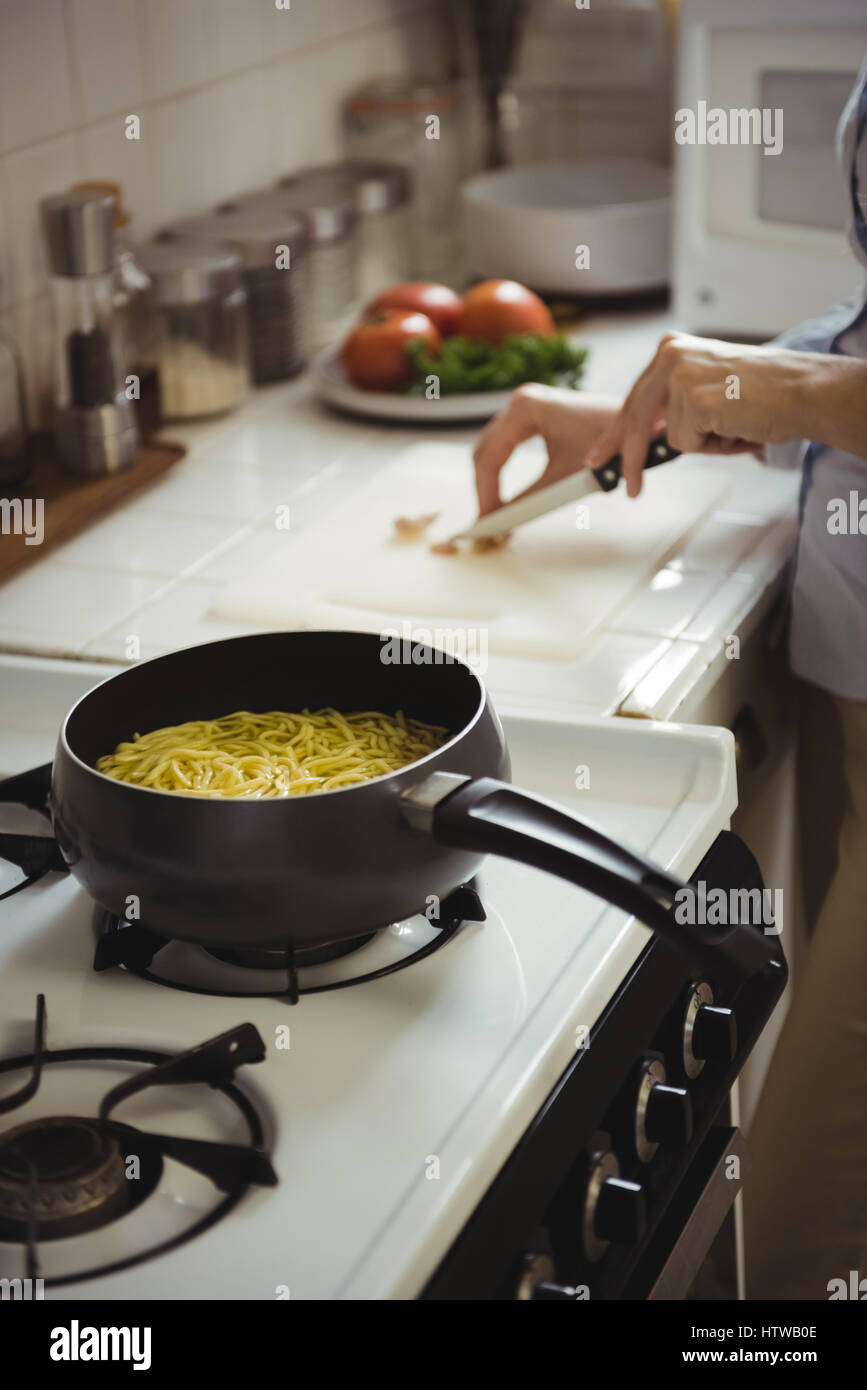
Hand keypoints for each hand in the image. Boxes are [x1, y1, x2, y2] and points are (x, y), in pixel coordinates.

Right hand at [473, 384, 621, 515]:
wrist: (643, 426)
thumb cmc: (612, 445)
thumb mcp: (566, 478)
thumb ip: (530, 501)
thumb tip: (501, 525)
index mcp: (525, 407)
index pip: (491, 457)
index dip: (486, 494)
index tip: (487, 523)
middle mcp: (520, 401)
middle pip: (484, 453)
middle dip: (484, 491)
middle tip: (488, 525)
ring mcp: (524, 407)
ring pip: (490, 452)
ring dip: (490, 485)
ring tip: (494, 517)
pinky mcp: (531, 418)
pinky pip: (504, 449)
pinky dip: (501, 475)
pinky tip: (502, 499)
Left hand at [584, 332, 821, 496]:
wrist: (803, 391)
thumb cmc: (765, 394)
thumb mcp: (707, 389)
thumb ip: (673, 408)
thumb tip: (640, 443)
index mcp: (671, 350)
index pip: (633, 400)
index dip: (615, 435)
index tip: (598, 457)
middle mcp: (670, 356)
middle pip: (634, 422)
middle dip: (630, 460)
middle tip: (628, 490)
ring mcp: (680, 377)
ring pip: (671, 439)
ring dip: (703, 443)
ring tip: (734, 424)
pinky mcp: (694, 400)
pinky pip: (689, 445)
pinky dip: (714, 446)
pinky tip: (737, 425)